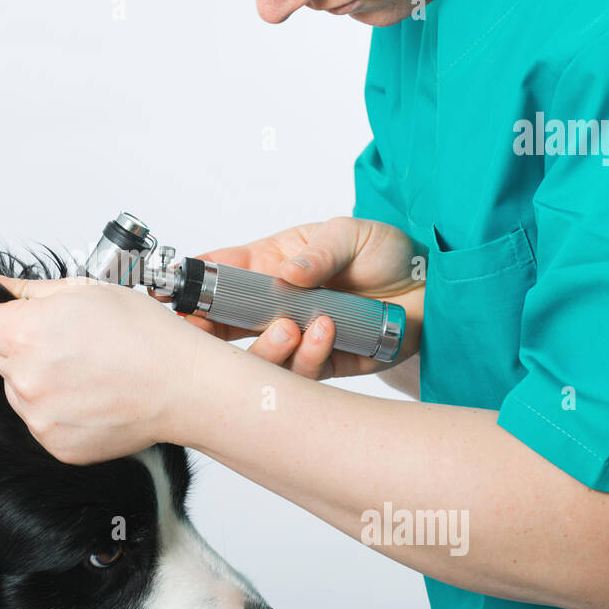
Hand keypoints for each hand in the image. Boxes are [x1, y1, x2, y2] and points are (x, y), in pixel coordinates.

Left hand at [0, 264, 218, 464]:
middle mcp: (26, 381)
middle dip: (27, 348)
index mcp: (26, 335)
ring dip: (43, 381)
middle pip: (1, 358)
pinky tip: (93, 397)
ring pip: (21, 391)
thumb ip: (22, 289)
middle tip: (75, 344)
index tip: (21, 319)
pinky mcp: (56, 445)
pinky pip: (42, 421)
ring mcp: (40, 418)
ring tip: (90, 372)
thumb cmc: (145, 335)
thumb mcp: (84, 291)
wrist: (184, 386)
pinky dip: (61, 410)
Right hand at [174, 217, 422, 379]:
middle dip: (208, 331)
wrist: (434, 289)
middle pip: (225, 325)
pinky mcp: (325, 363)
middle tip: (204, 331)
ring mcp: (298, 336)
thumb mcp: (352, 235)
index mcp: (272, 266)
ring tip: (288, 327)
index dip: (194, 284)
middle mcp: (278, 305)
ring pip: (258, 357)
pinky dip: (310, 355)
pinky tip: (326, 331)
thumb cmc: (387, 254)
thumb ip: (319, 252)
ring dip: (266, 348)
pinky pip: (304, 373)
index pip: (222, 274)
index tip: (173, 293)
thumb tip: (287, 271)